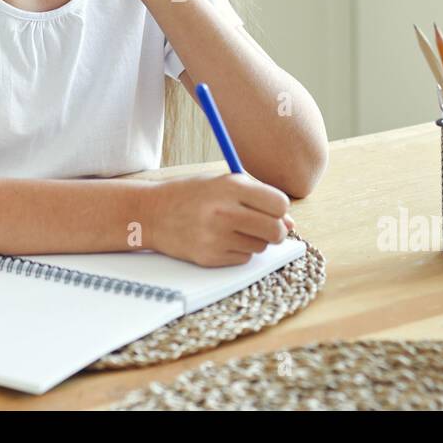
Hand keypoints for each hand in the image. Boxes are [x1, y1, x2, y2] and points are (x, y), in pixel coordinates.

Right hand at [142, 171, 291, 266]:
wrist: (151, 213)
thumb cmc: (192, 195)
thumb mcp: (223, 183)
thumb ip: (258, 198)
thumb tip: (291, 225)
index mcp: (230, 187)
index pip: (279, 204)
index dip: (280, 209)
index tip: (272, 210)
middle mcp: (224, 212)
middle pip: (276, 230)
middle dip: (276, 231)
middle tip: (265, 227)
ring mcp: (216, 237)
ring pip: (260, 246)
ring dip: (254, 240)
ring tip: (232, 228)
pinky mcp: (209, 258)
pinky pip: (243, 259)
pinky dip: (238, 251)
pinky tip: (220, 239)